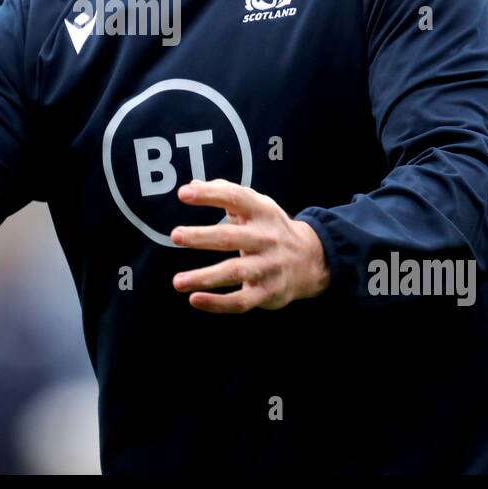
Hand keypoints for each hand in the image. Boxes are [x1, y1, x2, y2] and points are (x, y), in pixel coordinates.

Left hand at [170, 178, 330, 312]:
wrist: (312, 259)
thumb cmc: (271, 228)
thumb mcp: (256, 206)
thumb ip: (225, 193)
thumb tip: (191, 185)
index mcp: (262, 211)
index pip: (235, 198)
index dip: (210, 194)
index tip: (183, 193)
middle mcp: (266, 238)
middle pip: (231, 237)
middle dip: (202, 237)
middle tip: (175, 235)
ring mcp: (268, 267)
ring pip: (234, 272)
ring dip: (204, 277)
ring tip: (177, 281)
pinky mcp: (268, 293)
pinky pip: (241, 301)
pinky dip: (217, 303)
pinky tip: (194, 299)